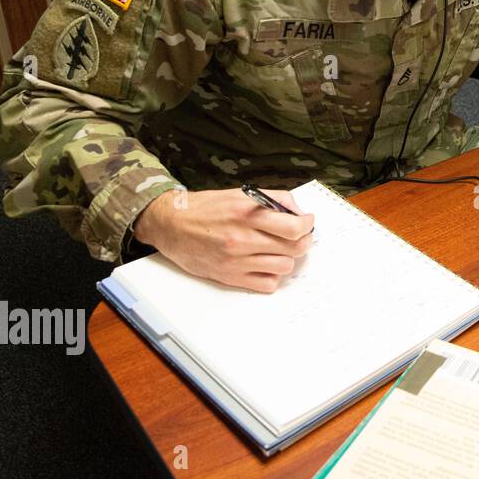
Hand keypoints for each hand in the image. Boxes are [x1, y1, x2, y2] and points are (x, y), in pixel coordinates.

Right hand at [133, 188, 314, 292]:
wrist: (171, 224)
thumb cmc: (206, 208)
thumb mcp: (240, 194)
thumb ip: (273, 200)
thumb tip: (298, 212)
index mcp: (247, 214)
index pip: (294, 227)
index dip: (307, 225)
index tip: (307, 222)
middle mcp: (243, 239)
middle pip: (294, 248)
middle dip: (302, 240)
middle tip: (297, 236)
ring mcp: (237, 260)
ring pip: (284, 267)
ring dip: (287, 258)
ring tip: (278, 250)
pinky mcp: (230, 277)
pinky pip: (267, 284)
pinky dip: (272, 276)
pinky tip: (265, 264)